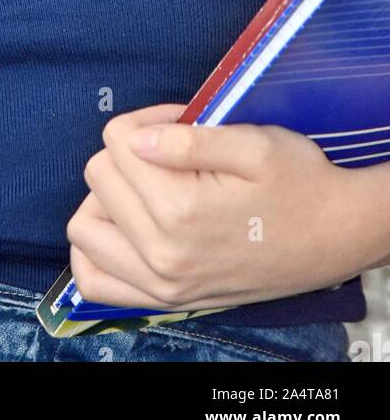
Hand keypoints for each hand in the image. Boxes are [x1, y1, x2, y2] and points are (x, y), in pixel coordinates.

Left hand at [67, 102, 360, 311]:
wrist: (333, 236)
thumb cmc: (299, 183)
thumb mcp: (253, 144)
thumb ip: (187, 139)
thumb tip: (134, 139)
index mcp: (181, 210)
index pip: (117, 141)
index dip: (147, 120)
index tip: (180, 124)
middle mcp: (162, 254)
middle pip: (98, 176)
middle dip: (129, 151)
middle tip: (172, 150)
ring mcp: (160, 283)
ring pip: (85, 226)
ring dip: (106, 197)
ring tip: (146, 186)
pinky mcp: (163, 299)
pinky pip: (95, 280)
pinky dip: (98, 249)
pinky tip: (123, 225)